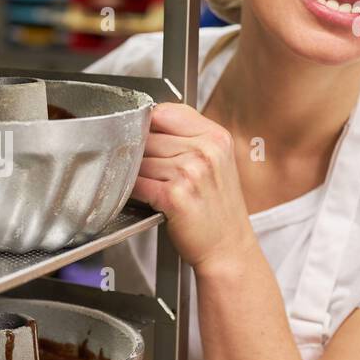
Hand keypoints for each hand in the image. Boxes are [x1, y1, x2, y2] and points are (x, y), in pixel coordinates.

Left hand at [131, 102, 256, 273]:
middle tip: (149, 170)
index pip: (166, 111)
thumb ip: (188, 139)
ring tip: (150, 187)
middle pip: (148, 136)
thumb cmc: (217, 209)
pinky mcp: (175, 196)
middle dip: (139, 152)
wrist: (228, 248)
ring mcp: (191, 172)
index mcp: (216, 137)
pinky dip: (131, 191)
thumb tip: (146, 123)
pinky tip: (142, 197)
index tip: (145, 136)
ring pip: (139, 160)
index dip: (148, 124)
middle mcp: (206, 151)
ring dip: (134, 173)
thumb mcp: (216, 163)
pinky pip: (136, 184)